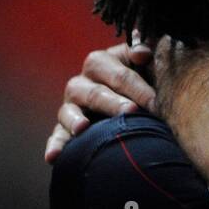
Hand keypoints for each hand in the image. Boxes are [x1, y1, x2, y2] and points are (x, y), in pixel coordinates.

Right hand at [43, 32, 156, 163]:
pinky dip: (55, 145)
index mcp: (101, 62)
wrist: (134, 99)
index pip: (120, 75)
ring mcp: (71, 105)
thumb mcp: (146, 61)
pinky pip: (57, 134)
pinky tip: (53, 157)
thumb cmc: (144, 77)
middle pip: (96, 93)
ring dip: (75, 120)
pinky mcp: (65, 125)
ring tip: (82, 128)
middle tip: (131, 112)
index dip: (138, 88)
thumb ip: (145, 51)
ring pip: (70, 111)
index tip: (156, 103)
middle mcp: (82, 82)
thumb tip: (142, 52)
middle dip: (114, 103)